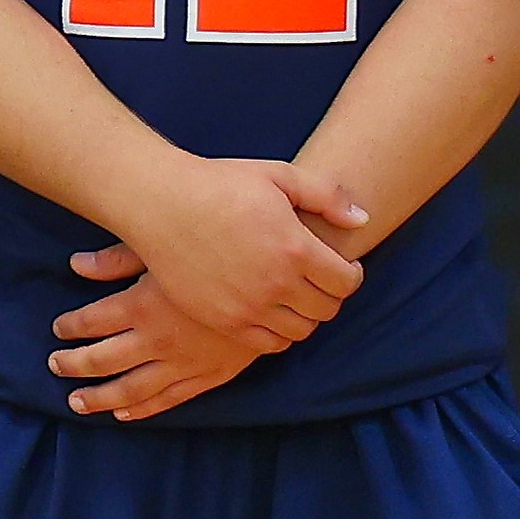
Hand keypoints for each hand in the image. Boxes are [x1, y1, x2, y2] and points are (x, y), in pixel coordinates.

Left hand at [47, 244, 279, 421]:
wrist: (281, 277)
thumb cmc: (218, 253)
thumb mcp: (163, 247)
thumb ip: (116, 258)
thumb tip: (75, 265)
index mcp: (143, 305)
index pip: (90, 322)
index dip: (69, 328)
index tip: (58, 329)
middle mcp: (159, 339)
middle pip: (102, 360)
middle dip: (74, 365)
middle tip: (55, 366)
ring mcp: (186, 363)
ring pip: (132, 389)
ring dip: (101, 398)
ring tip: (77, 402)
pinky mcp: (212, 375)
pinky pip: (171, 399)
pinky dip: (144, 409)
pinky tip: (124, 415)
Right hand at [97, 158, 366, 352]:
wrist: (157, 203)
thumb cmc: (218, 184)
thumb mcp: (277, 175)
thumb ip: (327, 195)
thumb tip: (362, 220)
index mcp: (294, 248)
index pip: (347, 282)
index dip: (350, 273)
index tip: (339, 265)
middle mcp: (275, 284)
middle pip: (327, 309)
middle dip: (329, 295)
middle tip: (316, 279)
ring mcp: (247, 306)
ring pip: (300, 331)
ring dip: (304, 316)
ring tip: (292, 295)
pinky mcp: (222, 320)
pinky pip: (268, 343)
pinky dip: (277, 332)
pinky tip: (268, 309)